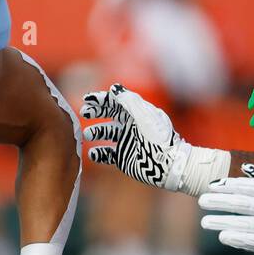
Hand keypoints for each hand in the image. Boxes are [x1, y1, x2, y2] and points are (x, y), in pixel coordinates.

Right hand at [81, 84, 229, 195]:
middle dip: (95, 112)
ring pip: (105, 133)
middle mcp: (130, 126)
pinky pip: (106, 154)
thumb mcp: (145, 115)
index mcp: (137, 113)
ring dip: (95, 132)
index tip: (87, 99)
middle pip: (108, 115)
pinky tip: (93, 152)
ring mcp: (126, 142)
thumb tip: (113, 89)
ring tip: (87, 134)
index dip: (101, 99)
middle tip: (84, 113)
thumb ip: (129, 101)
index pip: (116, 102)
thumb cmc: (159, 139)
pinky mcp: (123, 158)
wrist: (169, 166)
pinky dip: (98, 153)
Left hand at [198, 164, 253, 254]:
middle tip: (202, 201)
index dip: (228, 187)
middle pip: (245, 204)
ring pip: (248, 224)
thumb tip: (246, 168)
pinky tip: (225, 237)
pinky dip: (240, 240)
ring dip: (225, 223)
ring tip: (206, 222)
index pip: (249, 187)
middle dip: (221, 202)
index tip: (210, 187)